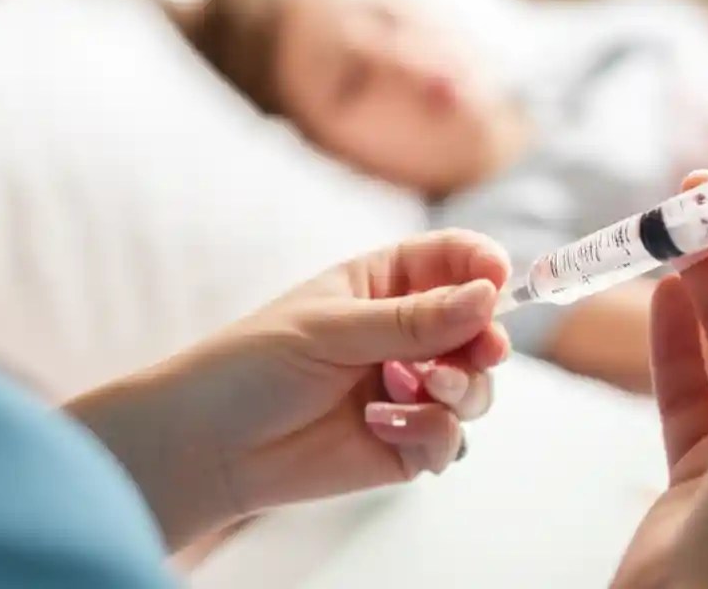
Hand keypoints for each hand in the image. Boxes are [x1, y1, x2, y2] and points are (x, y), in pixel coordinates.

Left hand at [68, 230, 510, 550]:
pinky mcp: (405, 443)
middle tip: (482, 350)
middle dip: (486, 338)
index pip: (451, 261)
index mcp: (384, 286)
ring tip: (425, 390)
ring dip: (460, 388)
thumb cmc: (252, 366)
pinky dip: (429, 433)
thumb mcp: (333, 328)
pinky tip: (379, 426)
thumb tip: (488, 296)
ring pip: (475, 386)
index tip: (500, 278)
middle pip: (478, 328)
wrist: (207, 446)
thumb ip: (414, 319)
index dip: (482, 265)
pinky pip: (450, 438)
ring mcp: (408, 391)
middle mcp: (404, 336)